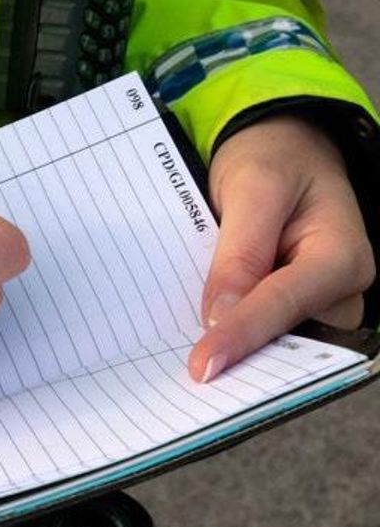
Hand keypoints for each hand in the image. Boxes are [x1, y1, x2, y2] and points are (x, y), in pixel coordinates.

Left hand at [188, 115, 374, 381]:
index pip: (284, 304)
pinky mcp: (291, 312)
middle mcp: (340, 292)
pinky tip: (195, 347)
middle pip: (285, 339)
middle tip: (186, 375)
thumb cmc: (274, 159)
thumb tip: (220, 315)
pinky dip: (229, 339)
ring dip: (231, 353)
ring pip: (273, 345)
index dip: (241, 336)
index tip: (202, 367)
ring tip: (183, 365)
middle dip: (238, 357)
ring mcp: (317, 307)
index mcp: (342, 256)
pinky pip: (261, 335)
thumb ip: (239, 251)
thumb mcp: (254, 186)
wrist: (282, 151)